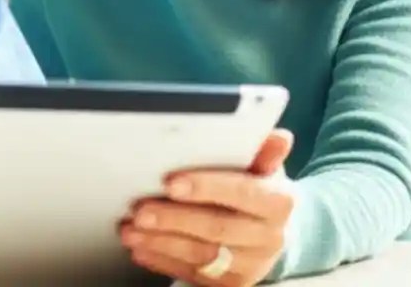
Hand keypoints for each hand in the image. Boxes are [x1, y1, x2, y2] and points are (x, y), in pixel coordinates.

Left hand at [120, 129, 295, 286]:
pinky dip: (162, 260)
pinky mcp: (230, 284)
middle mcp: (268, 237)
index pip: (242, 192)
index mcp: (277, 202)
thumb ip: (263, 151)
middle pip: (216, 228)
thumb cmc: (257, 191)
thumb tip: (279, 137)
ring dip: (160, 242)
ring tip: (131, 229)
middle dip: (173, 219)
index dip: (206, 187)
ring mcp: (250, 265)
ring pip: (201, 255)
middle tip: (140, 210)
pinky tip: (142, 247)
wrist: (270, 232)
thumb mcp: (263, 167)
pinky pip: (192, 274)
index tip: (171, 183)